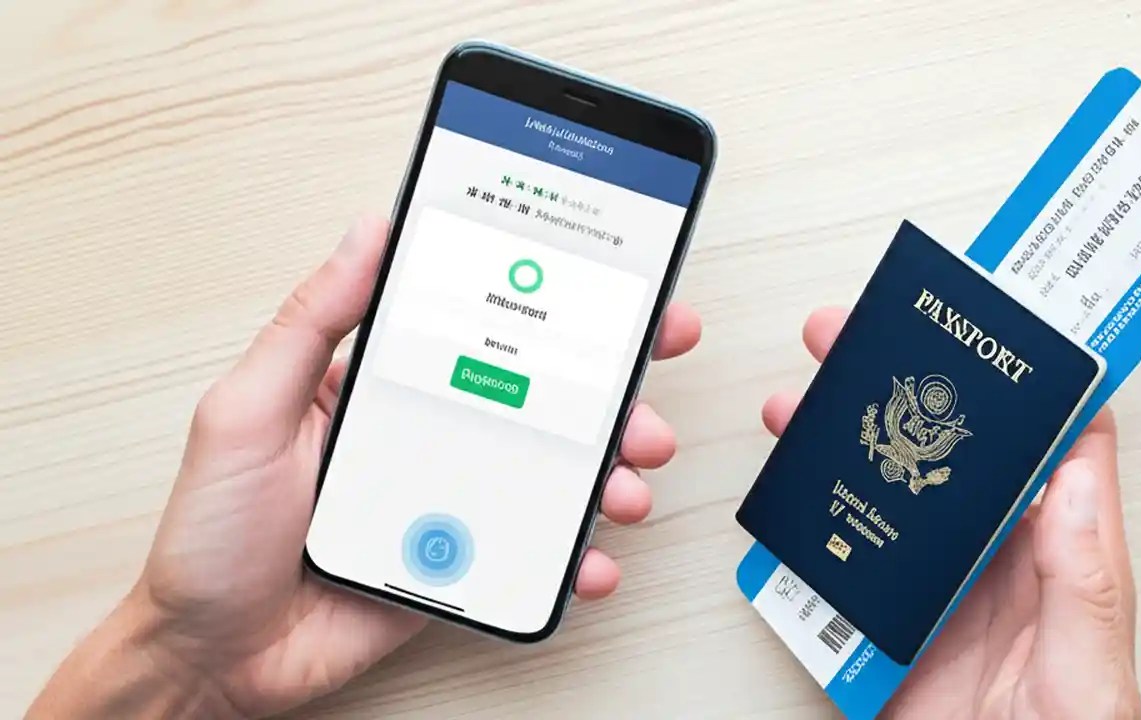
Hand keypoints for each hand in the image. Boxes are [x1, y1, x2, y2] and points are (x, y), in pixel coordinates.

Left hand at [28, 216, 701, 718]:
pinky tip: (590, 557)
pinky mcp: (461, 562)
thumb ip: (313, 322)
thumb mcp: (248, 409)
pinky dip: (576, 556)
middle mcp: (428, 433)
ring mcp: (451, 499)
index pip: (482, 326)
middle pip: (540, 400)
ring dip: (609, 474)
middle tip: (647, 391)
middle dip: (611, 395)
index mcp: (384, 384)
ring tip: (626, 484)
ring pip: (553, 475)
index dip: (555, 306)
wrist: (211, 655)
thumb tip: (369, 233)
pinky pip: (534, 552)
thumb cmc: (212, 533)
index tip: (617, 292)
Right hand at [762, 307, 1140, 719]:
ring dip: (844, 442)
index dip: (1034, 376)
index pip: (1058, 444)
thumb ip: (1082, 584)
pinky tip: (785, 492)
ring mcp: (938, 590)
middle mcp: (998, 561)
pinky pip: (845, 561)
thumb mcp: (1086, 677)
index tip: (995, 320)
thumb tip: (1071, 478)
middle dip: (902, 384)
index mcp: (1061, 557)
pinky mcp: (888, 626)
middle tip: (858, 338)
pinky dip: (811, 522)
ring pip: (888, 492)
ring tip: (802, 404)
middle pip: (953, 450)